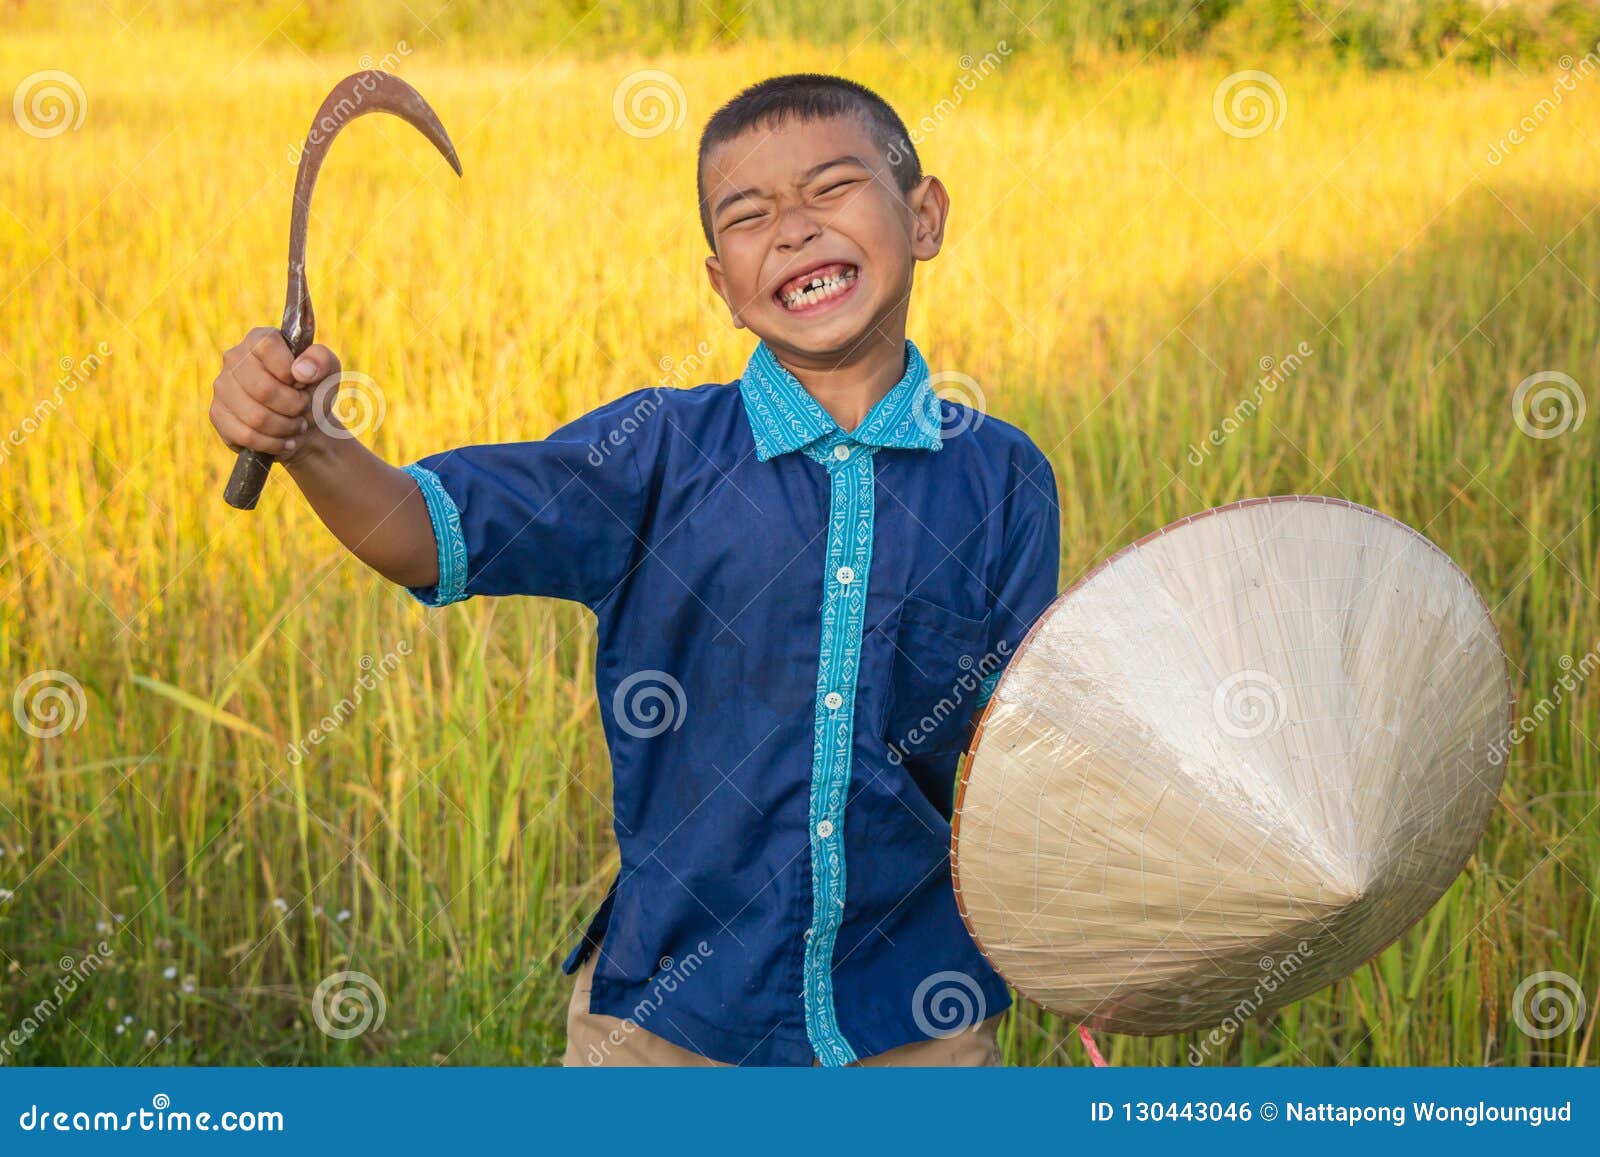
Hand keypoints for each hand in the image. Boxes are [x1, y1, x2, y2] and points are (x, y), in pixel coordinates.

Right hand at [210, 328, 343, 464]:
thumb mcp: (329, 372)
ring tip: (297, 425)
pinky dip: (272, 443)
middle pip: (263, 388)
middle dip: (293, 405)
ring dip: (286, 427)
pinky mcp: (218, 414)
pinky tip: (284, 441)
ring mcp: (222, 386)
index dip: (290, 370)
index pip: (267, 347)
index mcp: (259, 339)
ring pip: (255, 416)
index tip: (302, 382)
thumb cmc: (313, 392)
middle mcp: (234, 358)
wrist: (304, 425)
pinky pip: (246, 436)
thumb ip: (322, 361)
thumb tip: (301, 370)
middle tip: (304, 408)